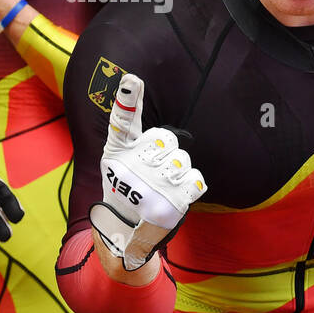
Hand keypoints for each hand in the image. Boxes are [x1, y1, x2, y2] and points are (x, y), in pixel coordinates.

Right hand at [91, 73, 206, 270]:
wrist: (126, 233)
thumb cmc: (126, 189)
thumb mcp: (117, 161)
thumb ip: (131, 135)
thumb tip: (134, 85)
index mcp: (117, 154)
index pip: (121, 122)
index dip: (127, 99)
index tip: (132, 79)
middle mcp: (130, 168)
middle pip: (167, 139)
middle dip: (166, 151)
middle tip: (153, 170)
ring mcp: (151, 186)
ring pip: (183, 159)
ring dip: (178, 170)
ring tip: (162, 185)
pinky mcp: (172, 203)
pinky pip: (197, 178)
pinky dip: (191, 186)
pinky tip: (176, 195)